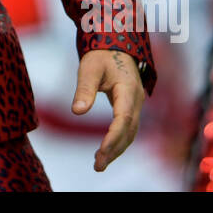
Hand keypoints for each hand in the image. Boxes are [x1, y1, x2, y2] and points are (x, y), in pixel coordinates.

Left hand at [72, 48, 143, 171]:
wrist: (115, 46)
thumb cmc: (101, 55)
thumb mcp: (89, 68)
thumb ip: (84, 89)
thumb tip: (77, 111)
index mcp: (128, 89)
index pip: (124, 118)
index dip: (113, 137)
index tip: (101, 152)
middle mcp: (136, 99)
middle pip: (129, 130)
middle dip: (114, 149)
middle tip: (98, 166)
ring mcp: (136, 104)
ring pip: (130, 132)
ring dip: (117, 149)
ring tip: (99, 164)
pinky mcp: (130, 107)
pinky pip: (127, 129)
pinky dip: (118, 142)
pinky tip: (105, 151)